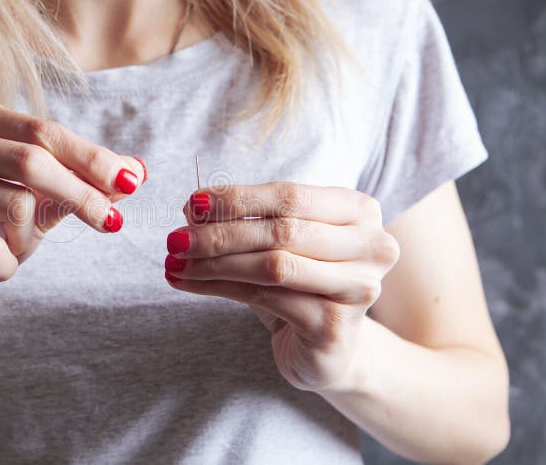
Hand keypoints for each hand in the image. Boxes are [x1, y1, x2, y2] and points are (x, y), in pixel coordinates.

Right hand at [0, 97, 145, 316]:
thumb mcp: (40, 199)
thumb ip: (82, 182)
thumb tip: (138, 171)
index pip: (44, 131)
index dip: (92, 159)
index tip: (133, 182)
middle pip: (30, 161)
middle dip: (81, 195)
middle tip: (111, 223)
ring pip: (13, 206)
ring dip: (30, 240)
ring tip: (16, 247)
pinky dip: (7, 266)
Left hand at [163, 182, 399, 392]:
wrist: (330, 349)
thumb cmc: (302, 284)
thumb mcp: (277, 244)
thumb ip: (244, 220)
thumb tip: (193, 207)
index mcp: (359, 211)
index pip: (289, 195)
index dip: (236, 198)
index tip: (192, 203)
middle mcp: (370, 247)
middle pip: (281, 231)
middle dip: (219, 234)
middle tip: (174, 239)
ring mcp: (357, 288)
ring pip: (272, 266)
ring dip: (214, 263)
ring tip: (175, 262)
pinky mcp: (334, 326)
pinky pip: (266, 299)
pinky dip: (219, 289)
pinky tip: (189, 284)